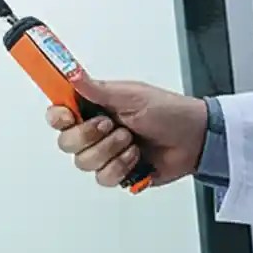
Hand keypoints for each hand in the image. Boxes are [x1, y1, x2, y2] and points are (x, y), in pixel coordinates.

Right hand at [45, 77, 207, 188]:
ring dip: (110, 151)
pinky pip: (103, 178)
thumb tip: (72, 74)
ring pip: (83, 162)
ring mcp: (106, 153)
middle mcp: (97, 131)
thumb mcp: (132, 95)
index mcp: (96, 107)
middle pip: (66, 142)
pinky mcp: (117, 172)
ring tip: (131, 141)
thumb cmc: (169, 112)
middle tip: (112, 125)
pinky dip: (121, 167)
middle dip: (89, 136)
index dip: (58, 117)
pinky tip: (137, 157)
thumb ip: (97, 90)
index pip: (60, 113)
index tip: (68, 115)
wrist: (193, 139)